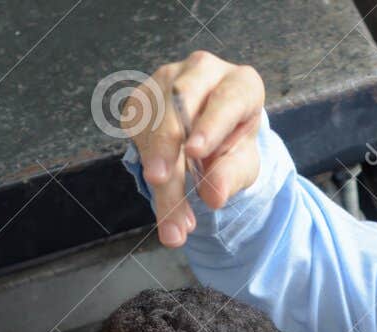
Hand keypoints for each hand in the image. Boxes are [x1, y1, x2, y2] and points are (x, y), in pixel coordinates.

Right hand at [124, 51, 264, 246]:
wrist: (210, 138)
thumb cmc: (231, 146)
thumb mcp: (241, 165)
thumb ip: (231, 176)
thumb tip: (214, 196)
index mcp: (240, 84)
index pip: (226, 99)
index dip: (210, 124)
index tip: (194, 152)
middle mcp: (203, 70)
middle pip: (180, 102)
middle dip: (166, 142)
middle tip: (158, 180)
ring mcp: (168, 78)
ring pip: (153, 117)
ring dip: (153, 164)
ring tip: (169, 215)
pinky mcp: (143, 95)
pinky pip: (135, 125)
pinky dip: (143, 157)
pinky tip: (156, 181)